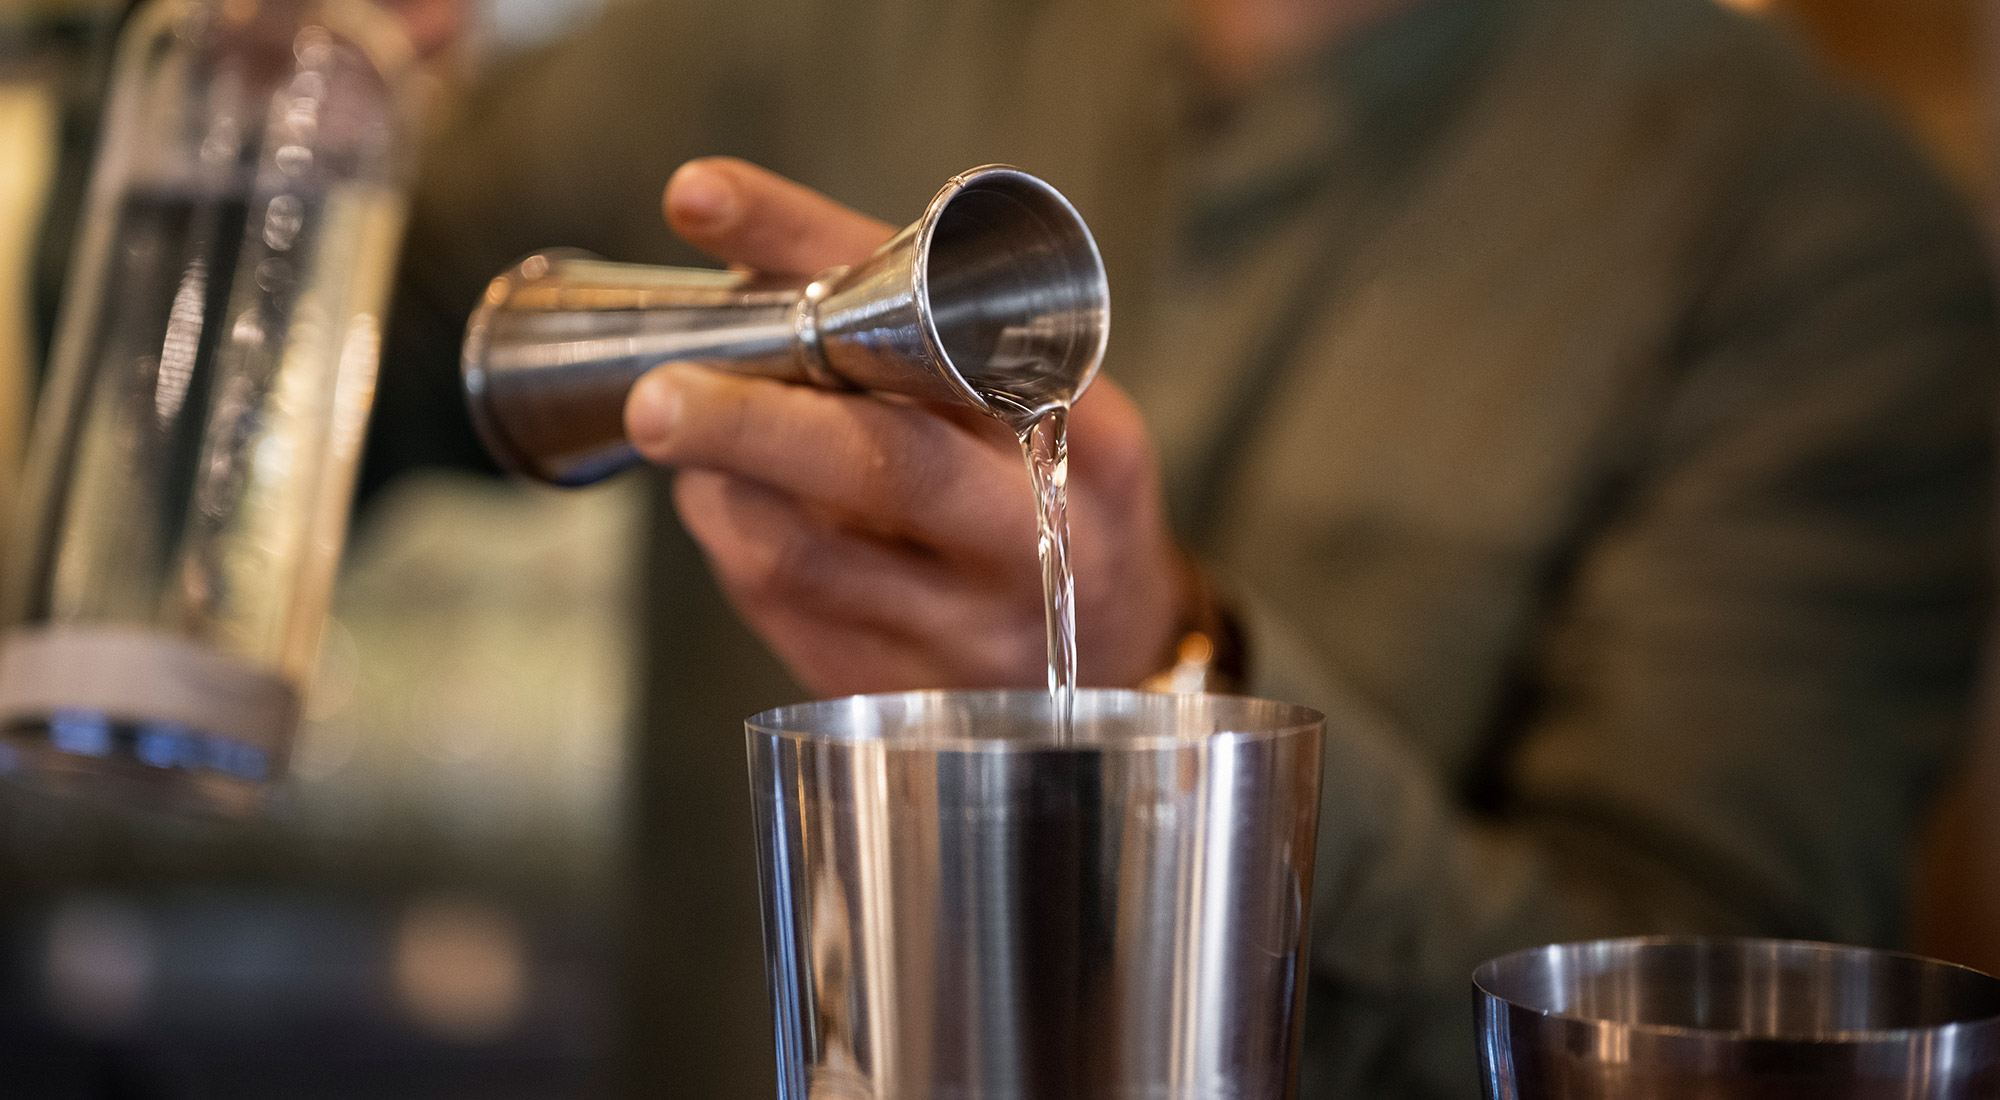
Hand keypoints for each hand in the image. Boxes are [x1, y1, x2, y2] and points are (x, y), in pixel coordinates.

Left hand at [624, 158, 1189, 695]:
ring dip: (722, 480)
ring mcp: (968, 629)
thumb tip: (744, 266)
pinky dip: (734, 535)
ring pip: (804, 555)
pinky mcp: (899, 694)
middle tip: (658, 396)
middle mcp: (1037, 533)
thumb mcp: (1025, 395)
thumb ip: (914, 329)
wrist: (1112, 654)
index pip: (945, 318)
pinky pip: (780, 607)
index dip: (813, 251)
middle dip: (754, 423)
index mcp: (1083, 429)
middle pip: (889, 470)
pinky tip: (739, 500)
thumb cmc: (1044, 487)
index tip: (704, 198)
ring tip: (691, 426)